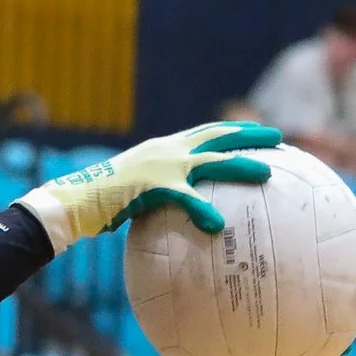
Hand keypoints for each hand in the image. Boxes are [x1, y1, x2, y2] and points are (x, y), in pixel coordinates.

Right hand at [16, 121, 282, 250]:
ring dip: (240, 164)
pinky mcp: (152, 186)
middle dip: (249, 134)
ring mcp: (162, 166)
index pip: (206, 132)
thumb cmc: (104, 204)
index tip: (257, 130)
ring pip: (211, 161)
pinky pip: (185, 198)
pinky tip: (218, 225)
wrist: (76, 201)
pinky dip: (202, 210)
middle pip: (217, 137)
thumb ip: (163, 197)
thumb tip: (184, 217)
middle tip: (279, 136)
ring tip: (268, 172)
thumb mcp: (138, 195)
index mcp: (165, 148)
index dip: (233, 130)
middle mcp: (168, 150)